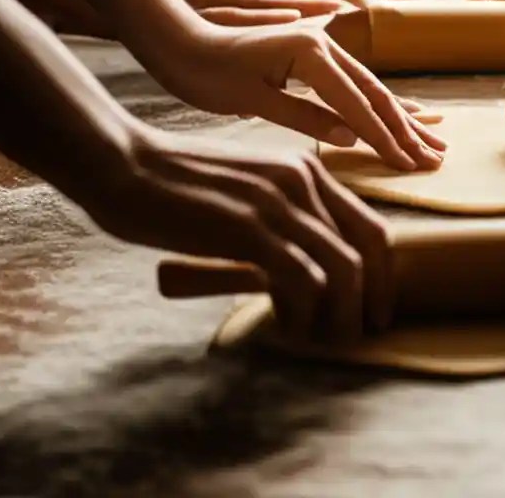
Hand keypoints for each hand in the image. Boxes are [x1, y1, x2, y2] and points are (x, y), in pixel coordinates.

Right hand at [87, 127, 390, 342]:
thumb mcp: (244, 192)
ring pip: (344, 269)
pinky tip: (286, 329)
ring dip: (340, 315)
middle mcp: (302, 180)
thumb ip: (277, 220)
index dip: (383, 275)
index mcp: (305, 170)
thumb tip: (298, 274)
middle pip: (369, 249)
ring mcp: (278, 202)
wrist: (121, 163)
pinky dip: (303, 314)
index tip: (375, 311)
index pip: (371, 226)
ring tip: (323, 341)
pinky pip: (303, 280)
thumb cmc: (173, 186)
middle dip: (372, 300)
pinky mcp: (249, 228)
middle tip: (357, 336)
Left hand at [140, 18, 445, 170]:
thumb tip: (352, 139)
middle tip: (436, 159)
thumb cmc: (203, 72)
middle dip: (407, 130)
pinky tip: (403, 113)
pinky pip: (355, 83)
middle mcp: (322, 43)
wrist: (175, 39)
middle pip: (375, 93)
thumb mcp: (251, 100)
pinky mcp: (311, 54)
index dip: (386, 137)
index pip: (358, 104)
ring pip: (370, 88)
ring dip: (402, 118)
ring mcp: (319, 46)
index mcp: (310, 52)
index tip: (411, 164)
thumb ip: (305, 117)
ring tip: (433, 140)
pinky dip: (379, 103)